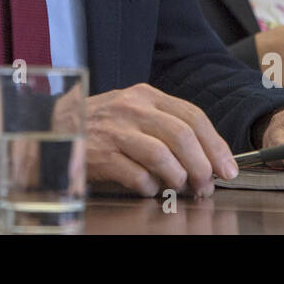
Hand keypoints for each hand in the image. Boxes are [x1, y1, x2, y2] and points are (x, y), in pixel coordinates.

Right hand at [83, 84, 238, 196]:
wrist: (56, 127)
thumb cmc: (102, 124)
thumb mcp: (134, 112)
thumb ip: (165, 126)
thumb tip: (206, 156)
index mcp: (145, 95)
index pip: (192, 116)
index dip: (215, 145)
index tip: (227, 168)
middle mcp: (132, 108)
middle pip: (182, 136)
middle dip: (203, 165)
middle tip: (207, 185)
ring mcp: (115, 131)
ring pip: (162, 155)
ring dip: (179, 178)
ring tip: (180, 187)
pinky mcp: (101, 155)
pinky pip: (137, 176)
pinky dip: (150, 187)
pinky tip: (149, 188)